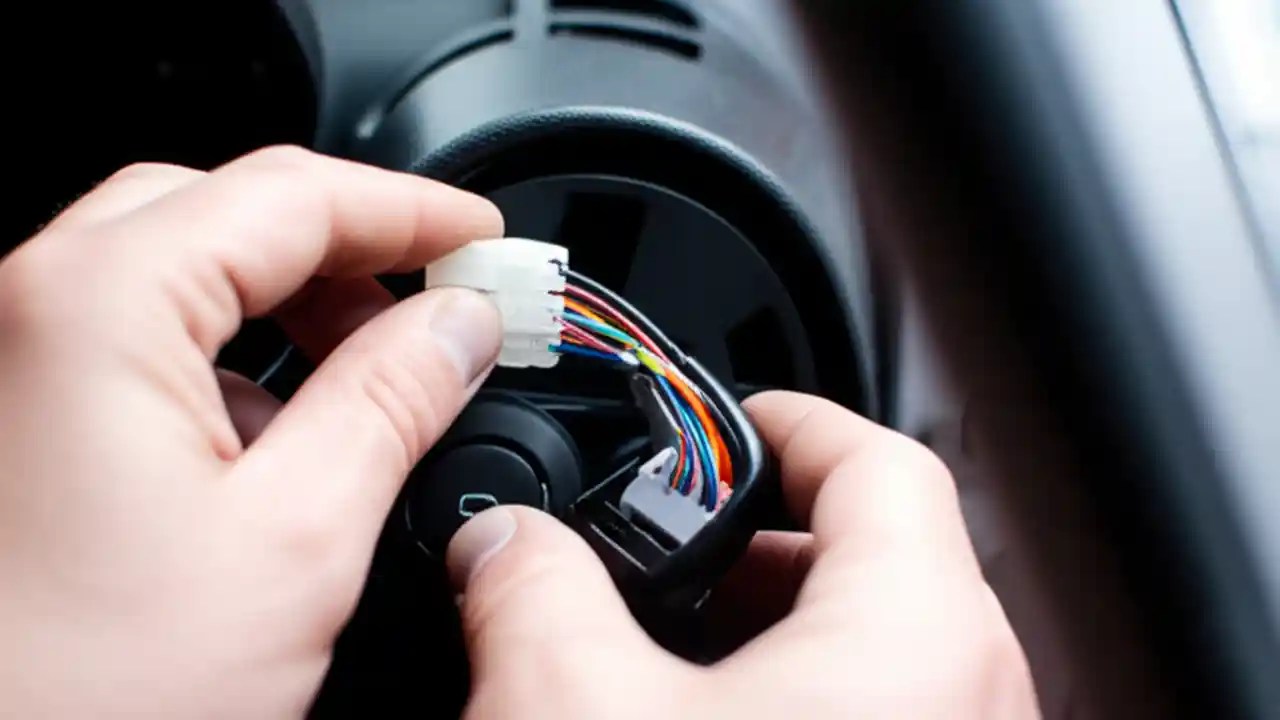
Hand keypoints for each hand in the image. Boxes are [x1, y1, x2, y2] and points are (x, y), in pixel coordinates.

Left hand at [0, 147, 504, 716]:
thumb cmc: (82, 700)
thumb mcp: (294, 542)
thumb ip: (390, 403)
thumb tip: (457, 325)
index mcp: (93, 307)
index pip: (290, 197)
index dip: (410, 210)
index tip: (481, 237)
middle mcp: (26, 314)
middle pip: (223, 216)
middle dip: (346, 250)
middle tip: (441, 300)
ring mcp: (8, 370)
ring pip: (175, 278)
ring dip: (287, 307)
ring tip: (373, 372)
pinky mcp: (14, 430)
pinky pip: (132, 346)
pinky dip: (224, 360)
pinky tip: (279, 435)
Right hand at [448, 391, 1039, 718]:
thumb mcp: (569, 711)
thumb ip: (528, 590)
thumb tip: (504, 544)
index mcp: (917, 634)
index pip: (880, 456)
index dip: (789, 416)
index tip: (728, 417)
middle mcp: (971, 694)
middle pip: (880, 552)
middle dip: (759, 537)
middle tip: (671, 548)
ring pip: (881, 646)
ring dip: (776, 629)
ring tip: (673, 653)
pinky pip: (883, 711)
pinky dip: (802, 697)